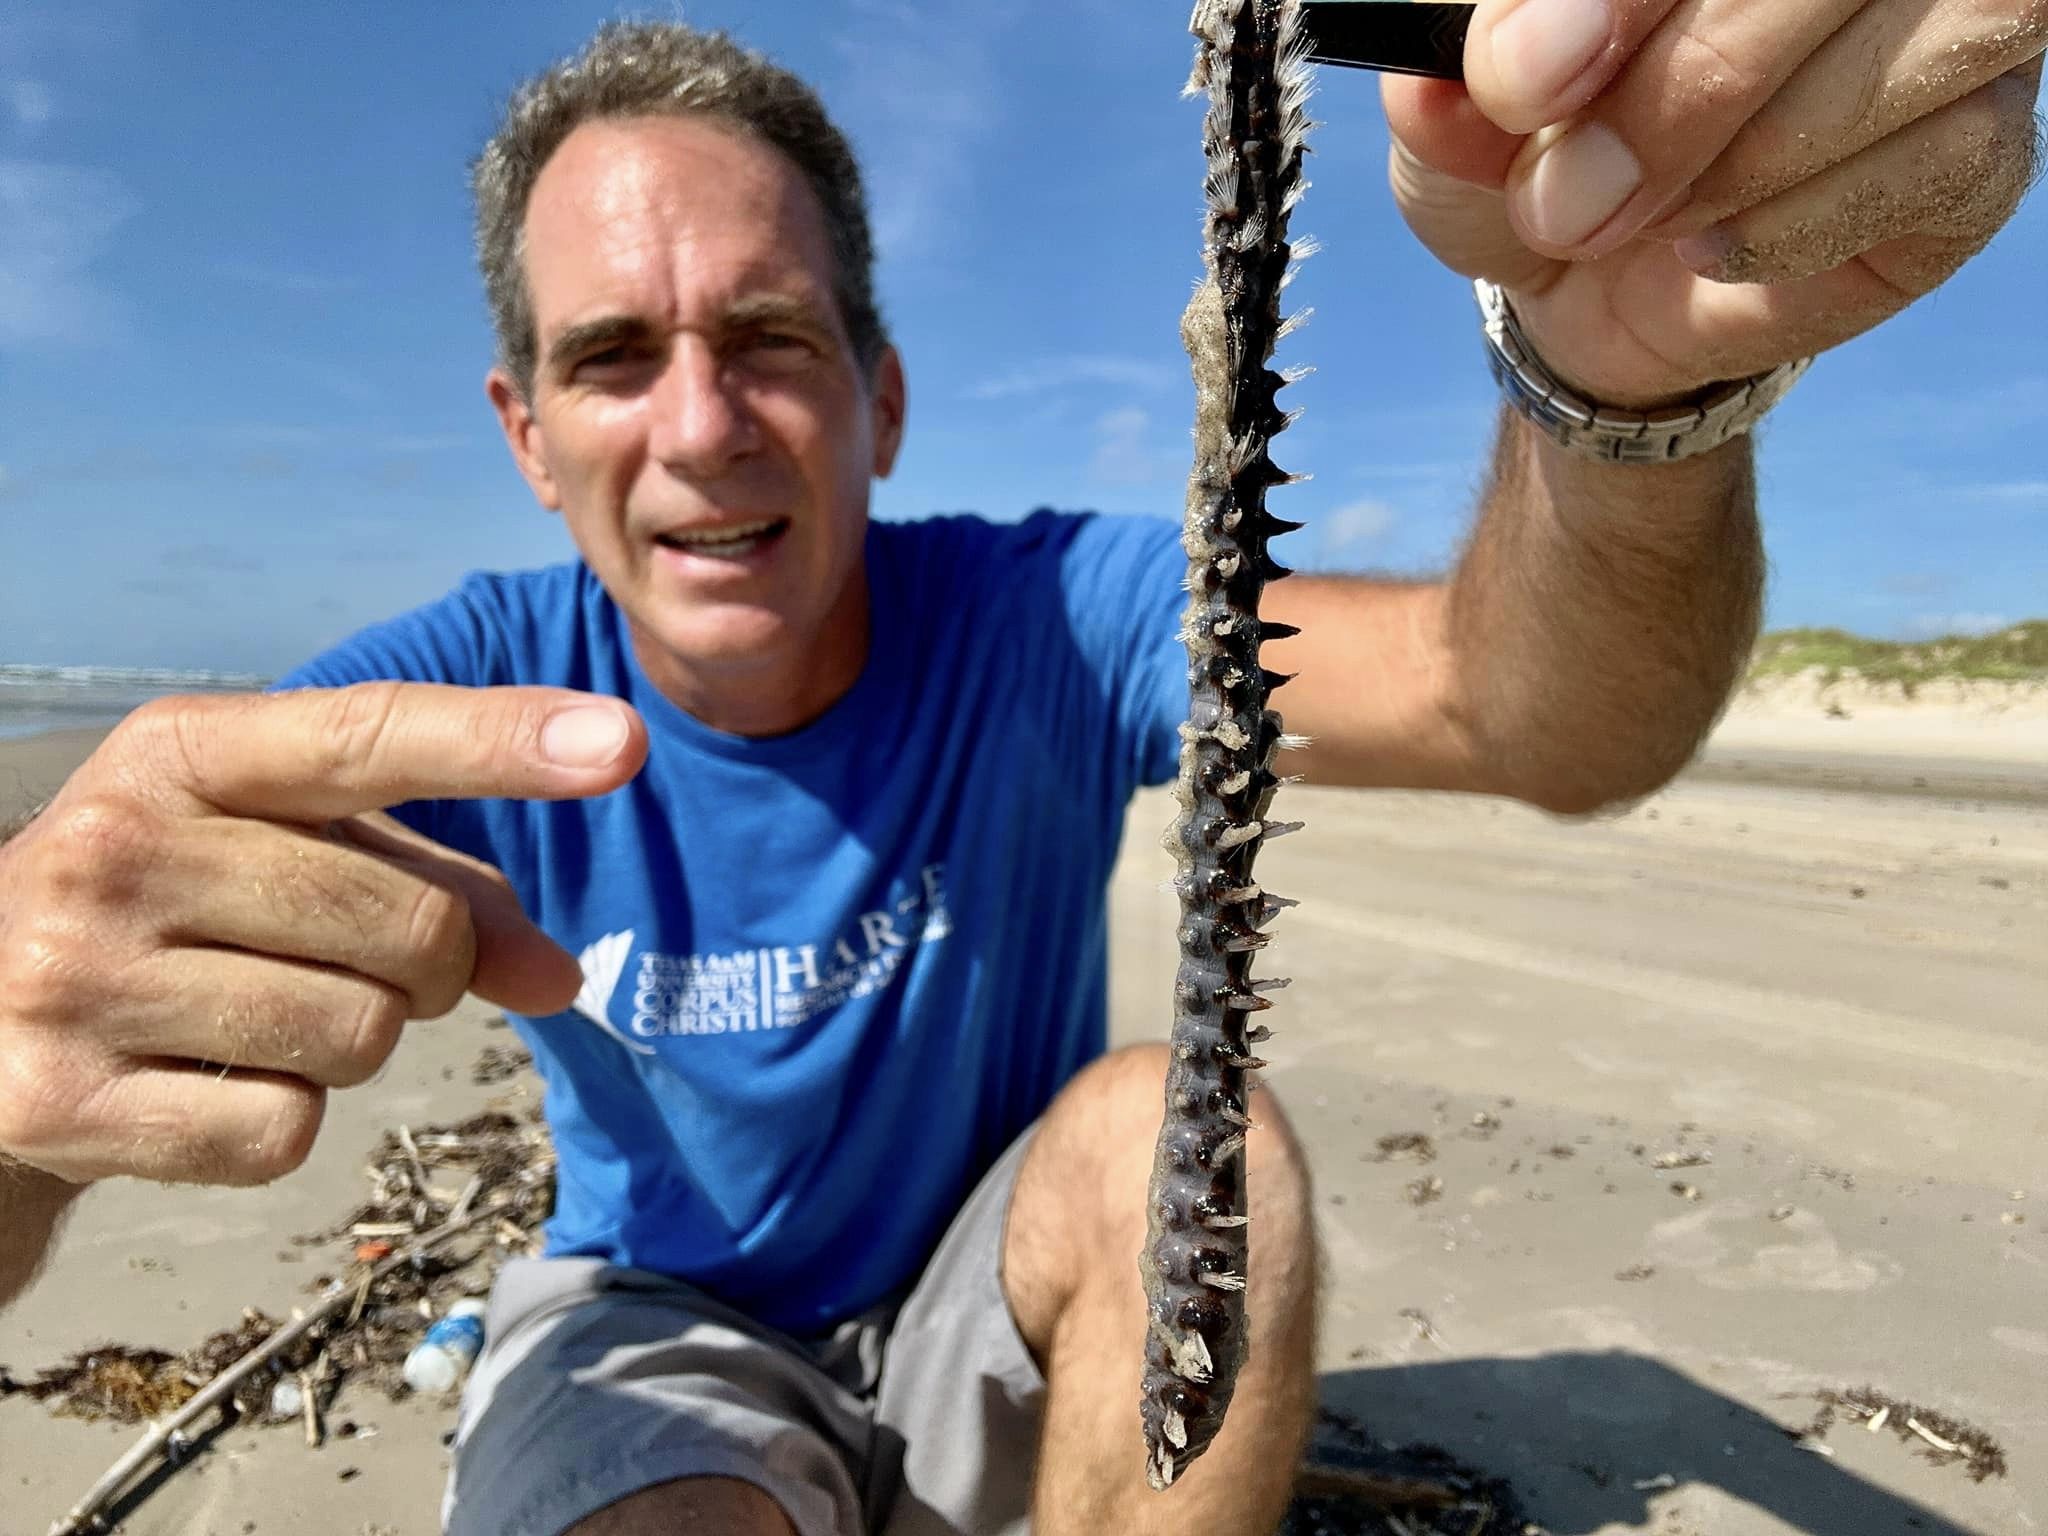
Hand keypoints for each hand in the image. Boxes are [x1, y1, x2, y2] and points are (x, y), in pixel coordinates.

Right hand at [0, 684, 645, 1187]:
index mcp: (181, 750)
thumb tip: (563, 979)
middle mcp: (114, 843)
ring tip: (249, 1013)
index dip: (506, 740)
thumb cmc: (180, 911)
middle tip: (340, 960)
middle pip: (409, 926)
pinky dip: (275, 1124)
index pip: (372, 733)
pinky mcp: (57, 1100)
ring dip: (349, 1042)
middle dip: (425, 966)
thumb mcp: (291, 857)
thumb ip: (442, 891)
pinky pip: (284, 1132)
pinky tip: (194, 1084)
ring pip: (361, 1036)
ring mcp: (71, 973)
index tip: (625, 741)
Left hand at [1382, 0, 2045, 404]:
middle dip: (1685, 86)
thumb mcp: (1462, 118)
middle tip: (1563, 197)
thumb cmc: (1532, 147)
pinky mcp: (1978, 148)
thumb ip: (1460, 77)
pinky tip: (1710, 248)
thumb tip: (1475, 72)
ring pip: (1918, 43)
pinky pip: (1944, 156)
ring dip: (1744, 159)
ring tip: (1626, 225)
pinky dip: (1795, 222)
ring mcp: (1946, 25)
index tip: (1519, 80)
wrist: (1578, 283)